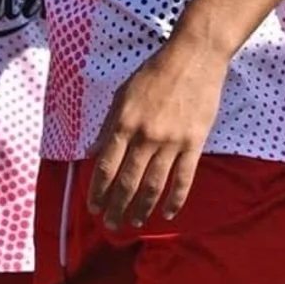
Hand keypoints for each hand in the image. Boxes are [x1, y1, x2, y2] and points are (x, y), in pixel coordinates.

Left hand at [87, 36, 228, 229]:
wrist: (193, 58)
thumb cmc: (153, 74)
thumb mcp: (122, 96)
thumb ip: (106, 127)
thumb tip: (89, 153)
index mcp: (123, 124)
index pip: (105, 166)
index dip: (97, 190)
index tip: (93, 207)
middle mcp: (145, 136)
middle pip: (127, 181)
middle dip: (116, 207)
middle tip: (111, 225)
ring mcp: (171, 141)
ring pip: (154, 185)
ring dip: (141, 208)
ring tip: (133, 223)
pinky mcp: (194, 142)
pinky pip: (184, 178)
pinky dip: (175, 199)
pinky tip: (167, 214)